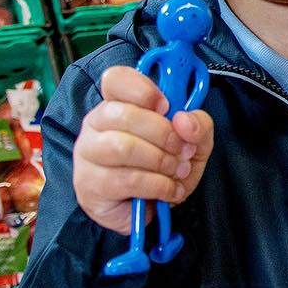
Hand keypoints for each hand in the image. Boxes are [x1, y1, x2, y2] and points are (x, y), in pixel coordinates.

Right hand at [72, 65, 214, 237]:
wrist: (149, 209)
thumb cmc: (165, 167)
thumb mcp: (194, 143)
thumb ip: (199, 125)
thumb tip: (184, 120)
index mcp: (119, 102)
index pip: (115, 78)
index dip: (142, 88)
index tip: (167, 106)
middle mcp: (96, 123)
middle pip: (123, 114)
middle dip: (164, 134)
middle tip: (183, 150)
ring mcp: (88, 153)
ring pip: (122, 147)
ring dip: (160, 161)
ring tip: (176, 171)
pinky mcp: (89, 184)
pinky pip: (126, 180)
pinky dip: (157, 185)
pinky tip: (168, 190)